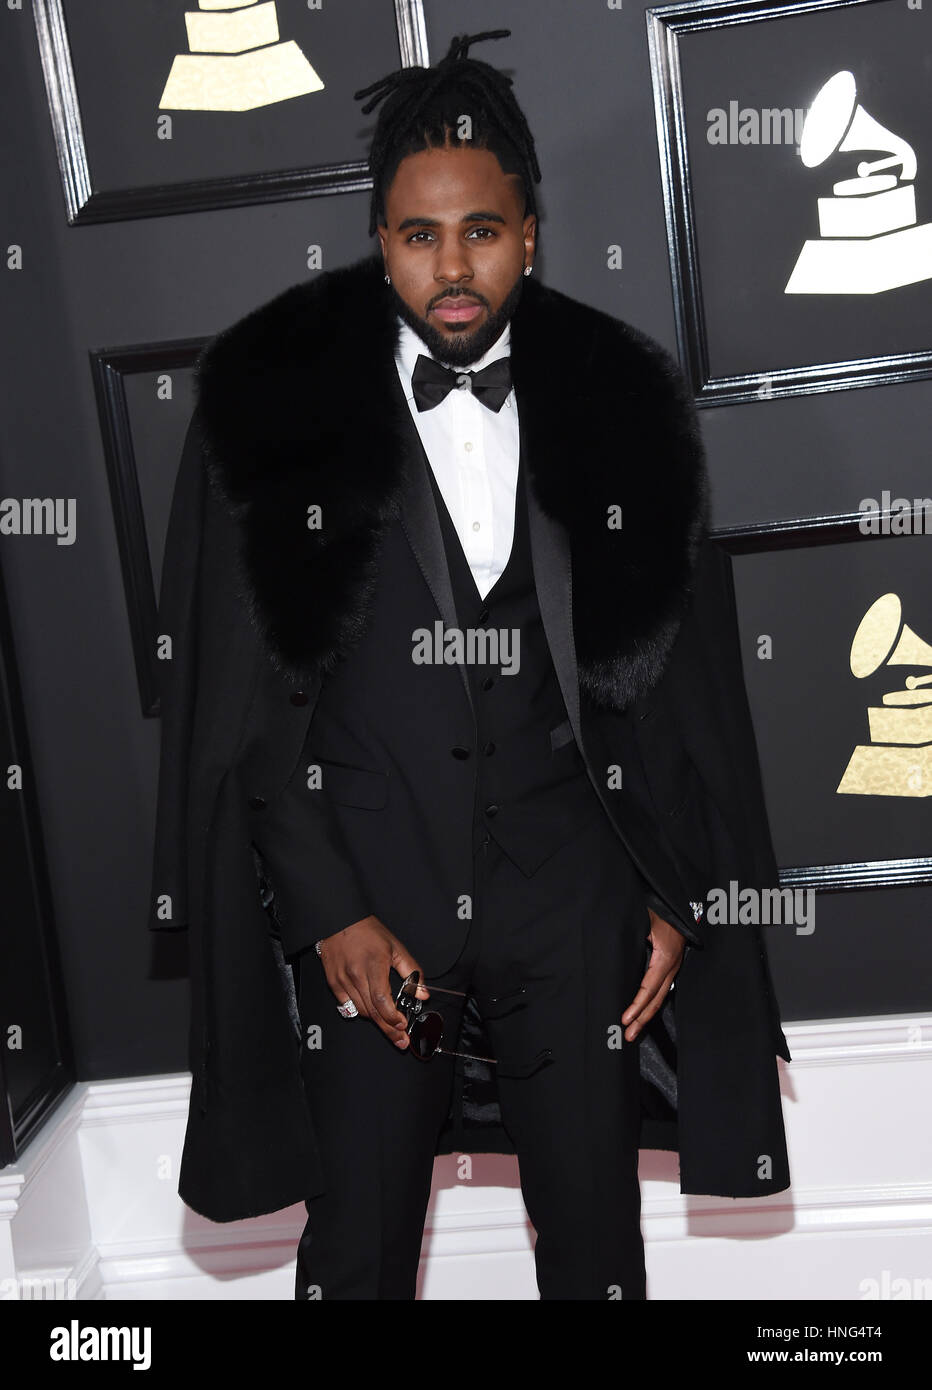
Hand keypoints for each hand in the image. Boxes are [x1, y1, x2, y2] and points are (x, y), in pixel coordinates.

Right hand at [316, 916, 430, 1048]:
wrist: (339, 921)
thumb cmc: (367, 932)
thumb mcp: (396, 947)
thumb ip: (411, 971)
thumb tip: (422, 993)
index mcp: (373, 966)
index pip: (382, 1000)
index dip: (392, 1017)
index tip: (402, 1024)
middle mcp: (356, 975)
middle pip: (373, 1012)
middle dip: (389, 1030)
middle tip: (401, 1040)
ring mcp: (343, 981)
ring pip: (361, 1011)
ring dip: (376, 1022)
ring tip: (390, 1028)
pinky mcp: (334, 984)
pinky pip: (348, 1006)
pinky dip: (361, 1012)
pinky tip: (371, 1013)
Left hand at [620, 908, 685, 1041]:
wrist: (678, 903)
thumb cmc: (660, 910)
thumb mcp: (644, 920)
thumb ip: (631, 936)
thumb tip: (613, 949)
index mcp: (664, 958)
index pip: (649, 988)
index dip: (637, 1005)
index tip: (624, 1018)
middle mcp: (671, 967)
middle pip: (656, 999)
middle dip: (642, 1019)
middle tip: (628, 1035)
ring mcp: (673, 969)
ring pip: (660, 998)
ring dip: (646, 1016)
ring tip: (633, 1031)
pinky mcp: (671, 967)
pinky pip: (661, 990)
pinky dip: (651, 1004)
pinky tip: (642, 1014)